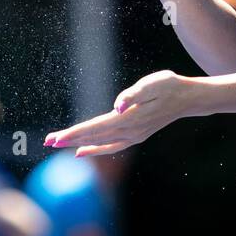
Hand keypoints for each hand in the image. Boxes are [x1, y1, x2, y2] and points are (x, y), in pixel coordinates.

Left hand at [43, 70, 191, 155]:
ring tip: (57, 144)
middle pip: (93, 138)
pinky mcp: (135, 135)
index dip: (75, 133)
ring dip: (77, 143)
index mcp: (129, 118)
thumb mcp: (153, 83)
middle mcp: (129, 131)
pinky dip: (94, 149)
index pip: (95, 128)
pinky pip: (110, 146)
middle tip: (47, 142)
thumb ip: (133, 94)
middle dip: (69, 139)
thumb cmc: (169, 86)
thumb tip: (117, 105)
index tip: (56, 137)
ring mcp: (132, 136)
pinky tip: (82, 152)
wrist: (188, 98)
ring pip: (99, 143)